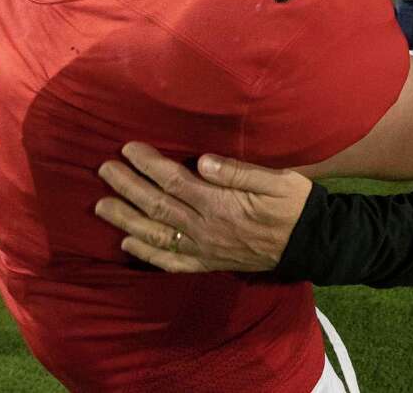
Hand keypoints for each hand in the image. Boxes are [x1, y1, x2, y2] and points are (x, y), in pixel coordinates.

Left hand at [94, 142, 311, 273]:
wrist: (311, 243)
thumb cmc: (295, 205)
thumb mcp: (277, 180)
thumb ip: (238, 172)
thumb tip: (203, 161)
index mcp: (220, 204)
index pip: (174, 181)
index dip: (148, 165)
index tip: (128, 149)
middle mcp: (205, 228)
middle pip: (157, 206)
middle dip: (127, 187)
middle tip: (104, 169)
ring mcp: (204, 249)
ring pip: (156, 235)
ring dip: (126, 219)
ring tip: (101, 206)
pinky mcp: (208, 262)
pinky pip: (171, 262)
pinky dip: (147, 254)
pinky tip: (128, 243)